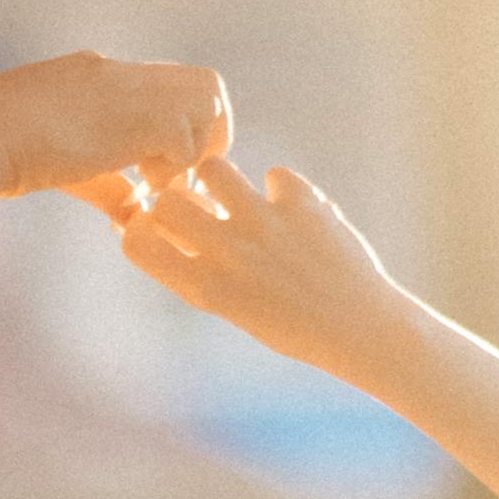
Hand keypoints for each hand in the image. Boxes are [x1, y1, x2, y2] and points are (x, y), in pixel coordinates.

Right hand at [0, 49, 230, 212]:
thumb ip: (108, 182)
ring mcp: (128, 89)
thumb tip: (131, 210)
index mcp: (99, 75)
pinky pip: (189, 137)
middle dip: (207, 133)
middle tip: (176, 177)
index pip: (169, 86)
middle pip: (206, 83)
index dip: (180, 129)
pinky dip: (178, 168)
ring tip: (158, 185)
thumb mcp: (65, 166)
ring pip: (209, 102)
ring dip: (195, 150)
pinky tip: (146, 189)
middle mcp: (121, 73)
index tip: (161, 171)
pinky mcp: (134, 117)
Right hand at [118, 153, 405, 385]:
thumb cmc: (292, 325)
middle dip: (177, 199)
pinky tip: (295, 214)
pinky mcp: (302, 203)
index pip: (136, 242)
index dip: (138, 229)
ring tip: (242, 200)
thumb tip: (161, 214)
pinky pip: (275, 174)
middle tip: (200, 207)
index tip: (157, 230)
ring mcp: (266, 223)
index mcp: (206, 288)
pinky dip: (282, 190)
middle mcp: (229, 253)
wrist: (361, 329)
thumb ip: (197, 264)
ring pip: (215, 169)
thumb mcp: (233, 306)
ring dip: (223, 181)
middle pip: (167, 200)